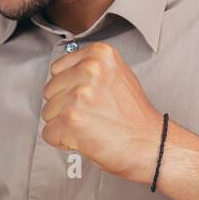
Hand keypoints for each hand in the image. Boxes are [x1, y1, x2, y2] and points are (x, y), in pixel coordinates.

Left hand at [40, 42, 164, 182]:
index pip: (57, 68)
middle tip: (91, 115)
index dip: (69, 88)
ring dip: (64, 124)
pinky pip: (48, 133)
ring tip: (91, 126)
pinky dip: (63, 141)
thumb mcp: (119, 75)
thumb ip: (91, 69)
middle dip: (64, 106)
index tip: (87, 98)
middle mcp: (89, 70)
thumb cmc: (135, 117)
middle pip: (49, 90)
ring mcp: (79, 95)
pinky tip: (85, 138)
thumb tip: (64, 73)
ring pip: (47, 113)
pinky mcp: (71, 120)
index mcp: (100, 54)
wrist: (152, 145)